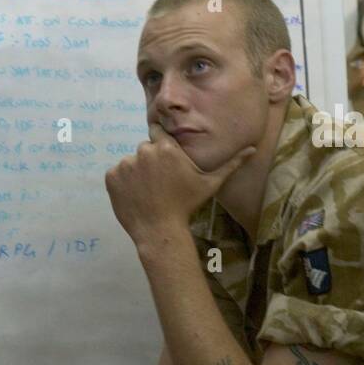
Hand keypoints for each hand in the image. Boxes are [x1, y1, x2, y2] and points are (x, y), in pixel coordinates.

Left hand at [104, 125, 253, 244]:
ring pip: (132, 162)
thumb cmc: (187, 205)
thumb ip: (230, 163)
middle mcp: (143, 151)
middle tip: (161, 183)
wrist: (160, 230)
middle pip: (146, 149)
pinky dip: (124, 183)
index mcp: (165, 148)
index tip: (166, 161)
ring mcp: (125, 164)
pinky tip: (137, 196)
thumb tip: (252, 149)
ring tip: (149, 192)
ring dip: (138, 173)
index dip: (163, 147)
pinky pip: (118, 174)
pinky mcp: (111, 177)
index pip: (159, 134)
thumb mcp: (211, 184)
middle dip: (152, 161)